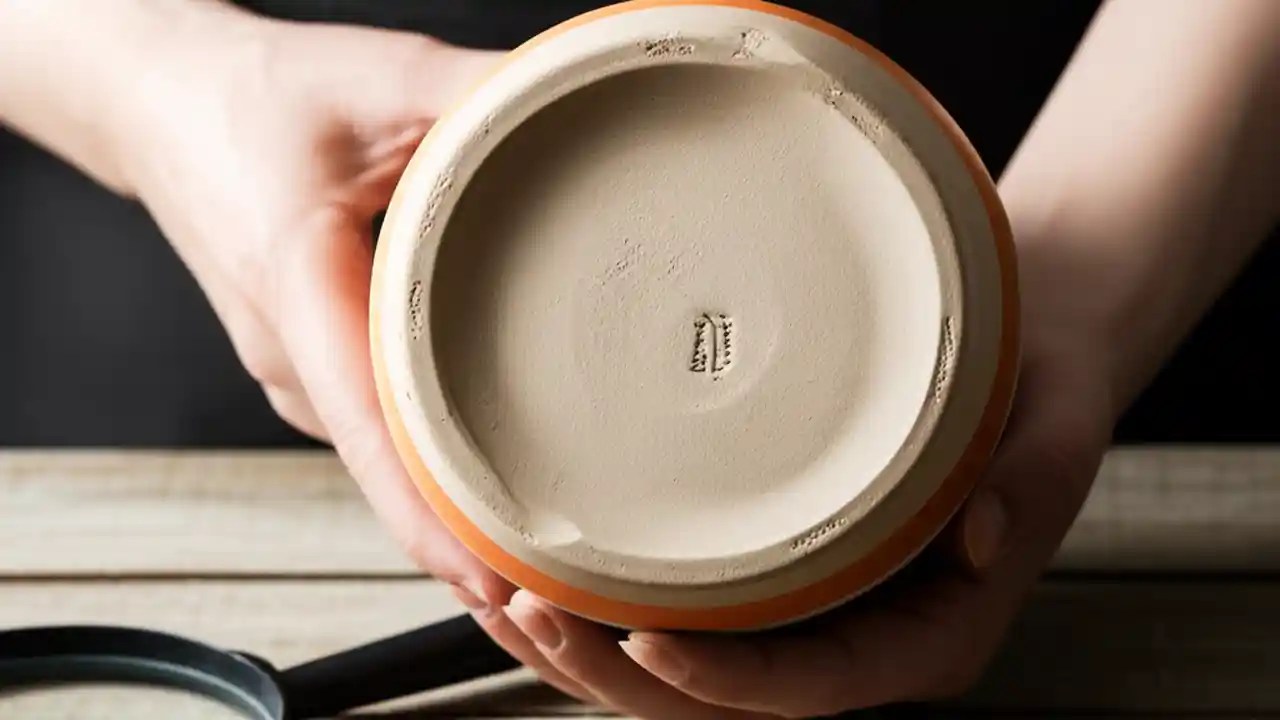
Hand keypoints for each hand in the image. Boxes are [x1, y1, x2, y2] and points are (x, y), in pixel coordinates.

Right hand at [115, 7, 607, 698]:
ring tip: (542, 534)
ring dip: (453, 496)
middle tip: (565, 570)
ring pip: (384, 458)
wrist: (161, 102)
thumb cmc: (247, 100)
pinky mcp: (307, 368)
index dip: (440, 520)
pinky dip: (432, 456)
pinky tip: (489, 465)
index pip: (378, 435)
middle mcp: (292, 358)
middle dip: (473, 528)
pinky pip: (376, 431)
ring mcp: (295, 373)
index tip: (500, 576)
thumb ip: (481, 95)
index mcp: (301, 290)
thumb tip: (584, 111)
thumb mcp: (378, 79)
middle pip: (391, 469)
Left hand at [494, 242, 1116, 717]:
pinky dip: (602, 593)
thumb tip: (985, 537)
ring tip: (496, 589)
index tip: (643, 641)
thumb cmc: (1038, 382)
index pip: (813, 684)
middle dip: (614, 669)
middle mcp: (854, 633)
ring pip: (681, 660)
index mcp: (926, 633)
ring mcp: (805, 606)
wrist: (1022, 337)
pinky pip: (679, 601)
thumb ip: (1030, 483)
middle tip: (525, 607)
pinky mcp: (769, 564)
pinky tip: (530, 560)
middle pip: (720, 692)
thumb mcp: (1057, 424)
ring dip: (585, 642)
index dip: (725, 679)